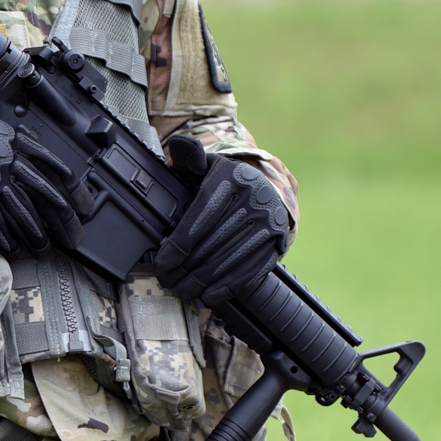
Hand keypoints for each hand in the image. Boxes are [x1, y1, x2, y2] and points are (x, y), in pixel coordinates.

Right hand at [0, 99, 84, 255]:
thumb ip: (14, 141)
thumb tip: (31, 145)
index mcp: (19, 145)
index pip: (59, 171)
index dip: (76, 193)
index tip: (85, 208)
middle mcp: (11, 164)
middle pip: (48, 198)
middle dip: (64, 223)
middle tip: (73, 238)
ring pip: (24, 214)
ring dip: (37, 236)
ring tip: (45, 250)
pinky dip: (6, 238)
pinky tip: (15, 249)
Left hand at [153, 134, 293, 306]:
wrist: (268, 190)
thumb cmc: (227, 181)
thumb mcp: (208, 164)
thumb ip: (190, 157)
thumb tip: (180, 145)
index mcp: (233, 179)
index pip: (200, 219)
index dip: (178, 246)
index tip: (162, 263)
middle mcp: (255, 200)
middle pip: (212, 245)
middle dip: (186, 269)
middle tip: (168, 281)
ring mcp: (269, 223)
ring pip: (229, 261)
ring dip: (202, 282)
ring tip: (184, 291)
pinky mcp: (278, 242)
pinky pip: (250, 271)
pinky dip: (228, 287)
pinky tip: (210, 295)